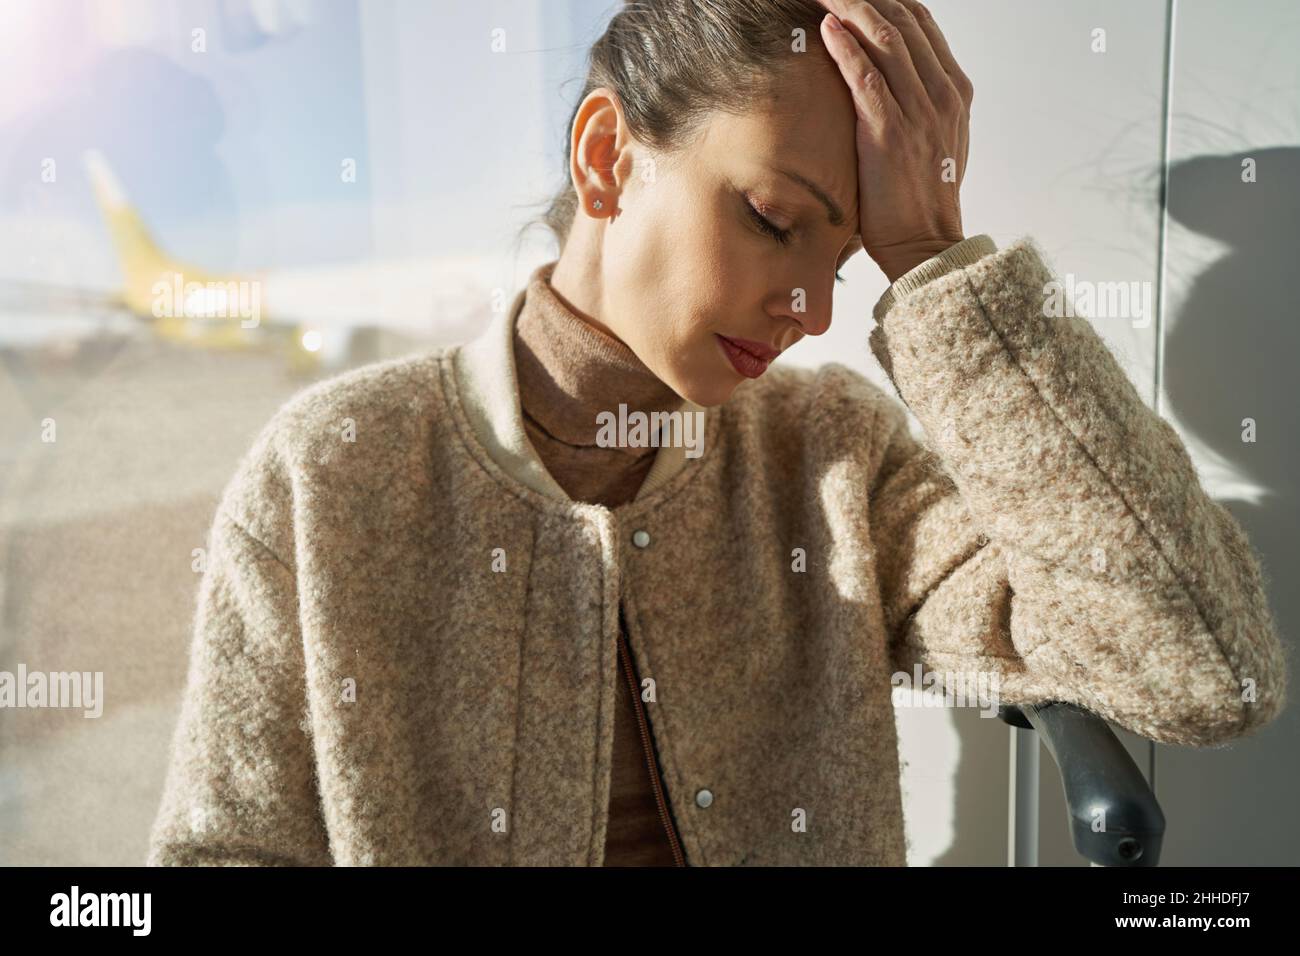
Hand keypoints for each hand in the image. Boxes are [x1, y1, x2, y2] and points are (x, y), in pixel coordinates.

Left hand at [816, 0, 972, 282]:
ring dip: (849, 9)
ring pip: (885, 40)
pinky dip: (845, 50)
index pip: (921, 23)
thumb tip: (899, 83)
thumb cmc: (921, 200)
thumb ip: (923, 106)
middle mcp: (942, 93)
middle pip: (902, 20)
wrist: (927, 246)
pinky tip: (825, 30)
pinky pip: (867, 80)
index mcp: (954, 91)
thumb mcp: (936, 142)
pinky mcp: (891, 135)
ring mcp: (919, 112)